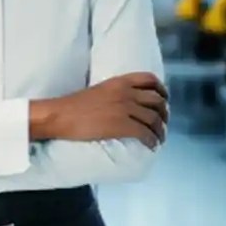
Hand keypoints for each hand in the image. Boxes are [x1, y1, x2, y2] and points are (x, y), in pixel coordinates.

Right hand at [31, 72, 167, 150]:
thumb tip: (127, 103)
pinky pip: (145, 133)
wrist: (61, 115)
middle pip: (157, 101)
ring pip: (154, 119)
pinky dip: (151, 141)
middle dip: (164, 114)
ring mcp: (125, 109)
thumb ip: (115, 92)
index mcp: (120, 81)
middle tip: (163, 124)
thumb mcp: (99, 90)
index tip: (164, 100)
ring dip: (160, 131)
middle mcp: (126, 93)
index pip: (150, 79)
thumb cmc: (74, 105)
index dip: (162, 90)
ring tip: (159, 139)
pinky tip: (151, 146)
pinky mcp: (122, 125)